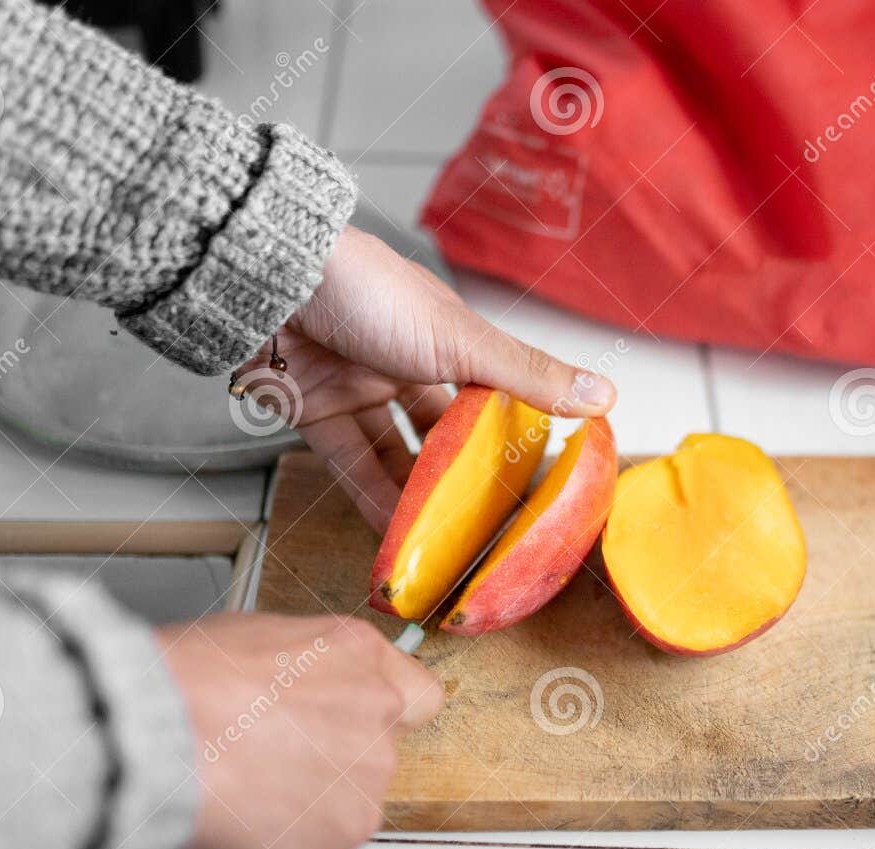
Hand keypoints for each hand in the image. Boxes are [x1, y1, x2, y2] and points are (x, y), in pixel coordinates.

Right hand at [159, 612, 443, 848]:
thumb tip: (299, 687)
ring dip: (314, 802)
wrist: (159, 738)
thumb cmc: (187, 684)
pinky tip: (248, 818)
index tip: (357, 725)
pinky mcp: (347, 830)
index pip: (418, 695)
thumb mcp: (257, 638)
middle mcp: (379, 712)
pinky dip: (291, 841)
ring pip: (352, 799)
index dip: (385, 715)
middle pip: (381, 750)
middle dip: (338, 760)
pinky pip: (324, 841)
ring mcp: (369, 775)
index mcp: (360, 655)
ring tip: (251, 790)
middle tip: (280, 762)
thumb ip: (307, 670)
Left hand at [237, 227, 616, 532]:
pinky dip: (371, 498)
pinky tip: (397, 533)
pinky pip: (351, 465)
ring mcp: (359, 389)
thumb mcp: (462, 340)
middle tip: (492, 518)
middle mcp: (404, 362)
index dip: (513, 430)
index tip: (536, 473)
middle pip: (443, 428)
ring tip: (448, 539)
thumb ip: (528, 374)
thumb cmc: (368, 293)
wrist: (269, 281)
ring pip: (397, 452)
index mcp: (445, 336)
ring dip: (418, 494)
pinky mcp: (315, 414)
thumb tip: (605, 395)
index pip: (491, 390)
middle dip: (465, 472)